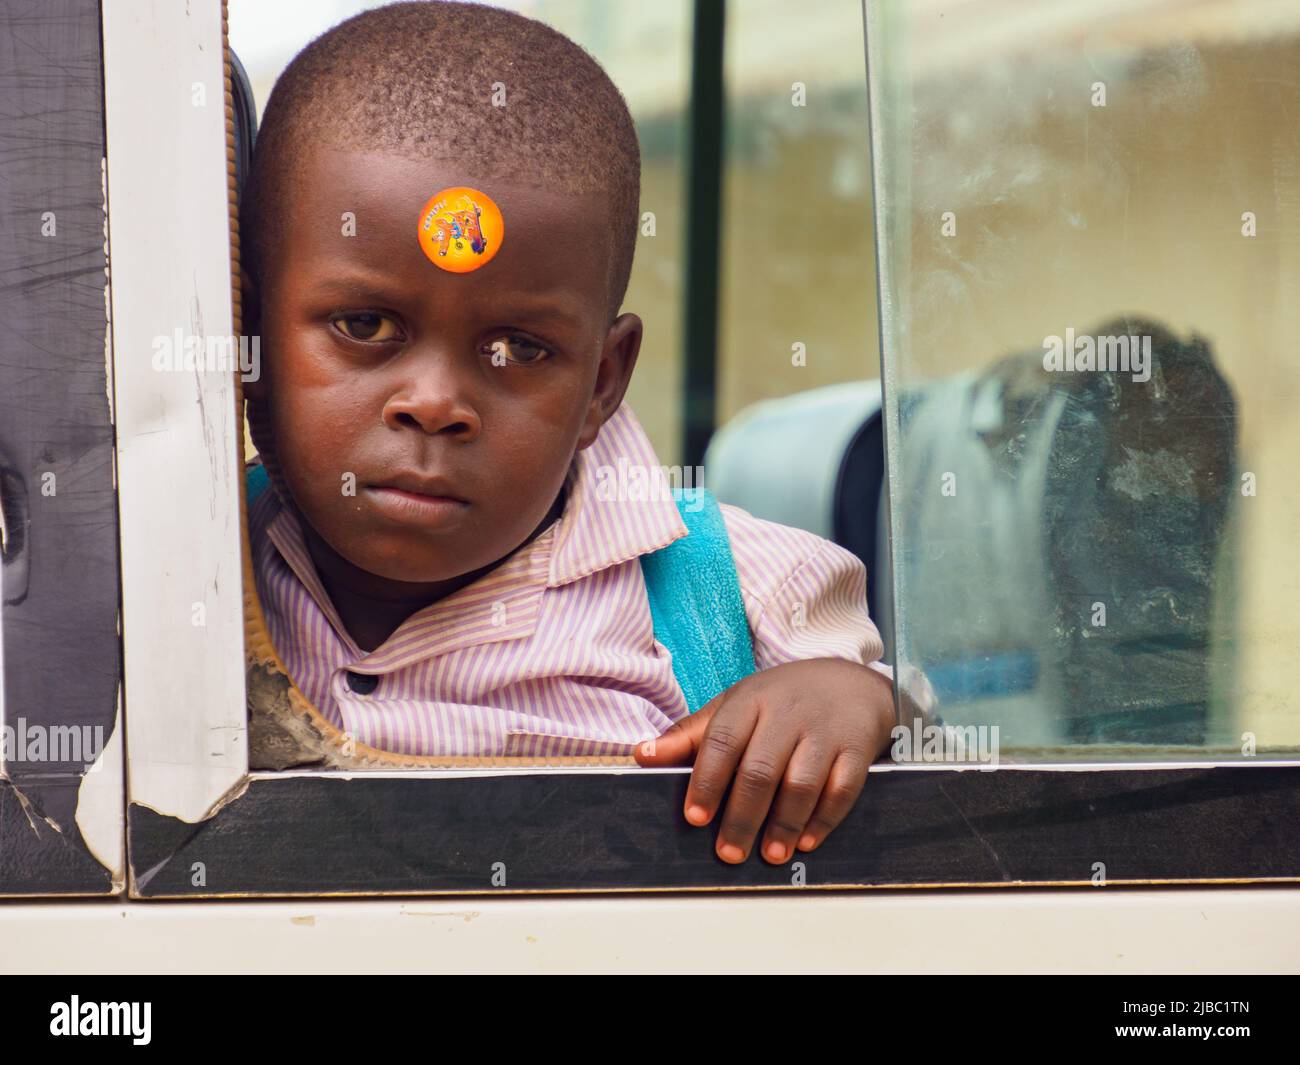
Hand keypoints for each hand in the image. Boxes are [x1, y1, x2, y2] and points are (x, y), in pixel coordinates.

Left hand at [635, 658, 894, 863]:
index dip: (707, 781)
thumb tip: (642, 756)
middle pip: (760, 769)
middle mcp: (787, 714)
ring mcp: (824, 731)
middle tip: (728, 852)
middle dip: (742, 816)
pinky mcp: (855, 749)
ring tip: (768, 855)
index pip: (722, 740)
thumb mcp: (735, 705)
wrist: (850, 682)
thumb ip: (691, 734)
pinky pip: (841, 789)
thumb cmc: (781, 700)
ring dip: (783, 824)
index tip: (695, 817)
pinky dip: (823, 819)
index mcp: (750, 701)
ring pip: (801, 783)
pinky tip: (805, 841)